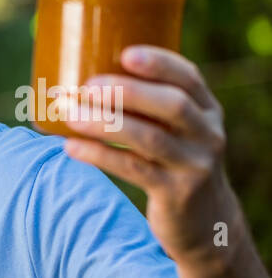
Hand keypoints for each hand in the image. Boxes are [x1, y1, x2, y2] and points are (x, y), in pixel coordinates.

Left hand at [61, 45, 236, 271]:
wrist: (205, 224)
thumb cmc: (173, 166)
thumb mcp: (176, 134)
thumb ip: (148, 111)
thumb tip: (79, 82)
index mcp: (207, 111)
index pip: (189, 78)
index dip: (159, 63)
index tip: (125, 53)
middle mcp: (208, 135)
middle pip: (172, 105)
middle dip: (127, 92)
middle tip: (87, 86)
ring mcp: (195, 165)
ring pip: (150, 138)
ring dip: (105, 123)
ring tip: (69, 113)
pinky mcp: (177, 193)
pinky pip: (134, 170)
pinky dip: (100, 156)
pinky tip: (71, 147)